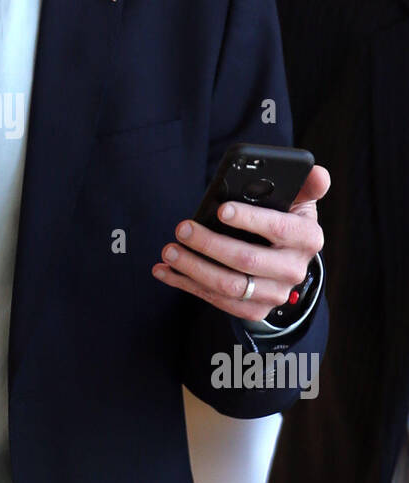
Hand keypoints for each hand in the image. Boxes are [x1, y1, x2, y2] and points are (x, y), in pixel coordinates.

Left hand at [151, 164, 329, 321]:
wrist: (285, 259)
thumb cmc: (284, 218)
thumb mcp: (299, 199)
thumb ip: (307, 184)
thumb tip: (318, 173)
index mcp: (307, 237)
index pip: (278, 228)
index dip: (250, 219)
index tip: (221, 210)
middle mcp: (294, 270)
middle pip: (247, 260)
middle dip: (210, 244)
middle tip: (182, 229)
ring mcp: (274, 294)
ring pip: (229, 285)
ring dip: (193, 268)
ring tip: (168, 250)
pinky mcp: (254, 310)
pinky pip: (216, 301)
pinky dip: (186, 285)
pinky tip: (165, 271)